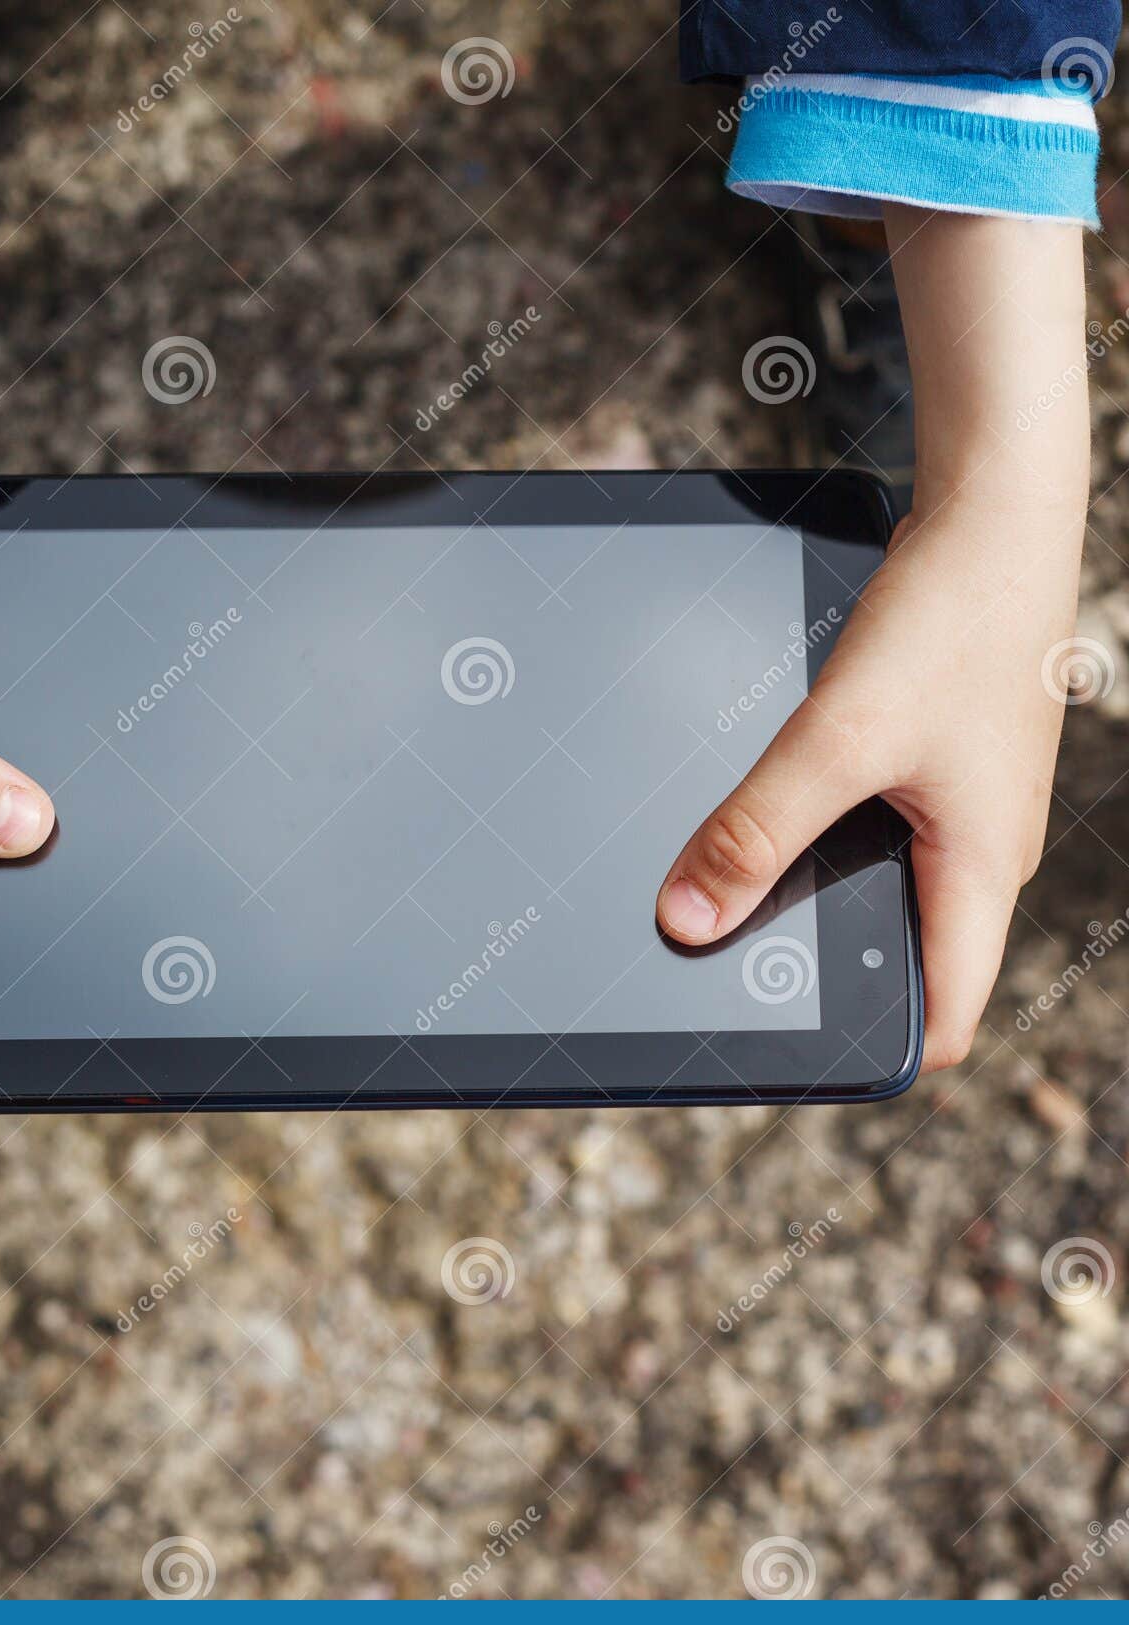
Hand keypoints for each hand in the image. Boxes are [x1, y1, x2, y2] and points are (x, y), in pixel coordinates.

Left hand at [655, 494, 1080, 1071]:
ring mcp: (959, 810)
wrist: (995, 513)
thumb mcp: (840, 737)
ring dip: (811, 902)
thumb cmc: (950, 619)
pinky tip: (759, 820)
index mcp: (980, 872)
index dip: (876, 1052)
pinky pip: (874, 834)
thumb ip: (759, 829)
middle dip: (821, 976)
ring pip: (879, 893)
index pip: (947, 1019)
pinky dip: (818, 841)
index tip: (787, 1050)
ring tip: (725, 898)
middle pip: (902, 961)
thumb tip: (687, 920)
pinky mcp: (933, 767)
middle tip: (727, 972)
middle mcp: (979, 855)